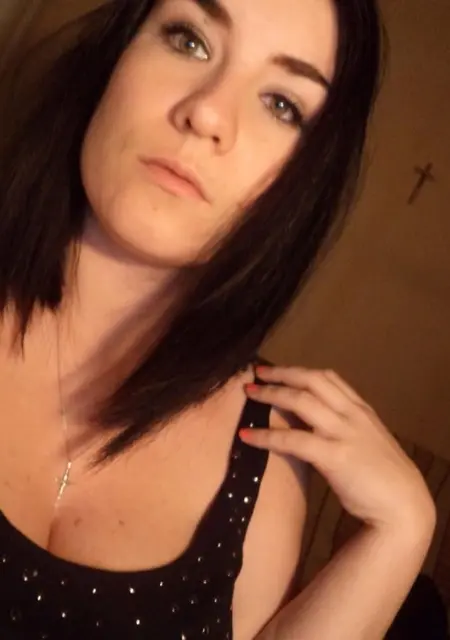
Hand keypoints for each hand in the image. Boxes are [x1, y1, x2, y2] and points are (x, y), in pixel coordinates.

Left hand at [241, 366, 435, 536]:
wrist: (406, 507)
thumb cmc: (387, 479)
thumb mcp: (369, 442)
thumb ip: (347, 429)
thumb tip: (319, 426)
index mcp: (362, 411)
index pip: (329, 378)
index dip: (299, 371)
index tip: (279, 370)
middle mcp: (353, 415)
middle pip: (312, 380)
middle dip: (282, 373)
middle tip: (258, 373)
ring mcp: (344, 433)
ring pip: (301, 401)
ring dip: (271, 394)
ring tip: (249, 393)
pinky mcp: (334, 456)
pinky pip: (293, 440)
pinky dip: (266, 436)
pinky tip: (248, 436)